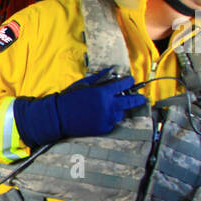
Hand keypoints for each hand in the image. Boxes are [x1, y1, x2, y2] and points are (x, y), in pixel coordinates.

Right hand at [12, 68, 146, 146]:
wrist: (58, 117)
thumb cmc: (69, 99)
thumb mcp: (83, 84)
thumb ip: (99, 79)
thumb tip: (111, 71)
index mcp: (103, 92)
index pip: (123, 85)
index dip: (129, 82)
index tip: (131, 81)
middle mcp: (108, 106)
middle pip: (130, 102)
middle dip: (138, 98)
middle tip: (141, 98)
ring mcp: (106, 118)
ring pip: (120, 114)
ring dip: (118, 110)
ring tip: (111, 108)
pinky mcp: (102, 128)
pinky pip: (111, 123)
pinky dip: (109, 120)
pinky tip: (101, 117)